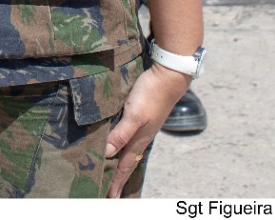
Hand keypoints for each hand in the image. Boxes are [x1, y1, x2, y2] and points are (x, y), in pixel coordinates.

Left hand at [104, 64, 190, 197]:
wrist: (168, 77)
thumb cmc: (150, 95)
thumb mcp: (133, 115)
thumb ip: (120, 134)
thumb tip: (106, 154)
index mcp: (139, 140)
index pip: (124, 166)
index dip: (116, 182)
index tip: (111, 198)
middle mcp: (141, 136)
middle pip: (127, 162)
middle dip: (119, 177)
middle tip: (111, 191)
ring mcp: (143, 127)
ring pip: (129, 150)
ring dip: (121, 163)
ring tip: (114, 173)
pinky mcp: (142, 117)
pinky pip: (130, 138)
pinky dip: (124, 146)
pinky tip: (120, 144)